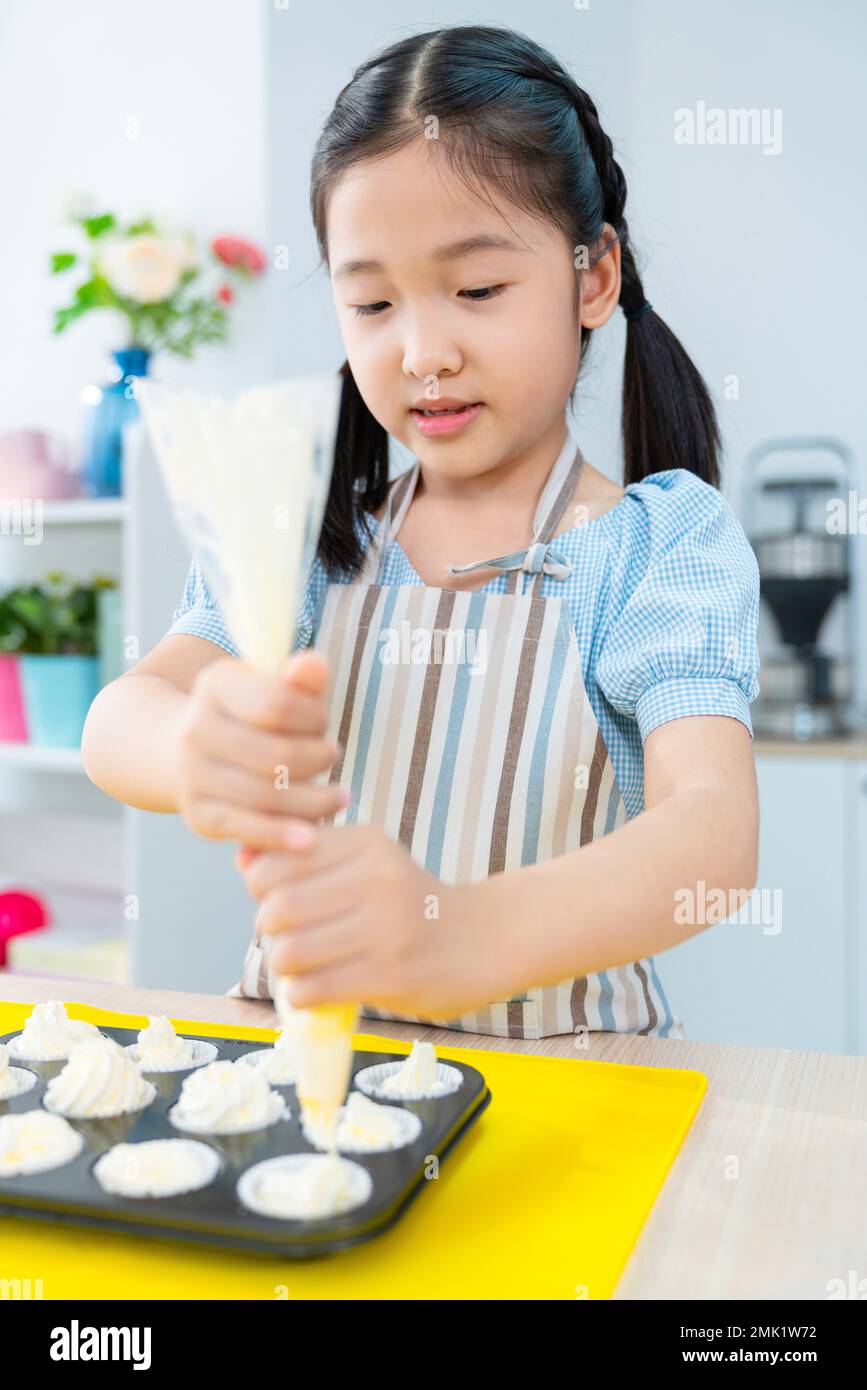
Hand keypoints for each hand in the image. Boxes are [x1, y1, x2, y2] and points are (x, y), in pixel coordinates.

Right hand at [177, 649, 348, 850]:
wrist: (182, 750)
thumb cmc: (248, 717)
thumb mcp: (273, 687)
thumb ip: (301, 679)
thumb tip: (315, 666)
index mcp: (216, 685)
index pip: (278, 703)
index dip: (313, 717)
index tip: (323, 724)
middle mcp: (196, 729)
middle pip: (277, 755)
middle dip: (317, 759)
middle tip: (331, 757)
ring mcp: (193, 774)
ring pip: (266, 795)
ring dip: (313, 800)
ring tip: (338, 797)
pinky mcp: (198, 814)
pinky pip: (246, 828)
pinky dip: (281, 836)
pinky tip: (311, 838)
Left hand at [233, 825, 504, 1016]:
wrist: (482, 941)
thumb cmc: (408, 904)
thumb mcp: (366, 864)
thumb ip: (306, 860)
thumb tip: (242, 861)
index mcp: (367, 843)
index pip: (276, 862)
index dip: (260, 888)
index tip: (277, 901)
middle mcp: (378, 878)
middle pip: (277, 908)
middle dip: (268, 931)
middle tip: (285, 939)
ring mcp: (387, 928)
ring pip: (290, 952)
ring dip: (282, 968)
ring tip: (299, 968)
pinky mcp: (392, 975)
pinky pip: (313, 990)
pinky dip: (300, 996)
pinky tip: (314, 990)